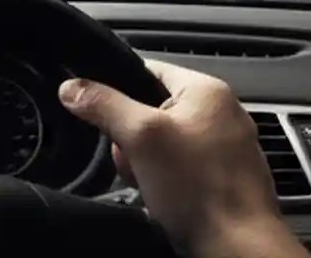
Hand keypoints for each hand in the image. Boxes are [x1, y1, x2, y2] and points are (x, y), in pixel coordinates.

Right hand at [59, 61, 308, 257]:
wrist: (239, 250)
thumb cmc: (201, 190)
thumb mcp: (141, 138)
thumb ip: (105, 106)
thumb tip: (72, 87)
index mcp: (208, 90)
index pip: (148, 70)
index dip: (119, 90)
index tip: (105, 116)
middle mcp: (222, 113)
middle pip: (152, 110)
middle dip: (133, 139)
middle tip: (136, 160)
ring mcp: (227, 147)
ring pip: (164, 143)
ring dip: (147, 164)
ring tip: (153, 183)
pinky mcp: (225, 177)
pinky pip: (182, 168)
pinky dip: (168, 181)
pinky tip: (168, 198)